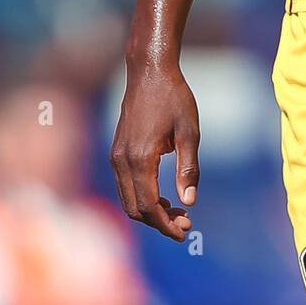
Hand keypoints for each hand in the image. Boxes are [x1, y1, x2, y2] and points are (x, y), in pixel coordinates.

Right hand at [110, 62, 199, 241]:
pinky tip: (163, 195)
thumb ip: (188, 168)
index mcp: (140, 158)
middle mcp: (122, 161)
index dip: (165, 225)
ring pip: (128, 199)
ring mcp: (115, 156)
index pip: (149, 206)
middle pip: (135, 209)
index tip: (185, 233)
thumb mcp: (189, 131)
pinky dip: (142, 197)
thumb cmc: (173, 97)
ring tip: (178, 211)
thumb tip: (190, 201)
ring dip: (150, 212)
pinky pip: (126, 185)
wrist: (149, 72)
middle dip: (159, 222)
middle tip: (186, 223)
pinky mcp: (116, 152)